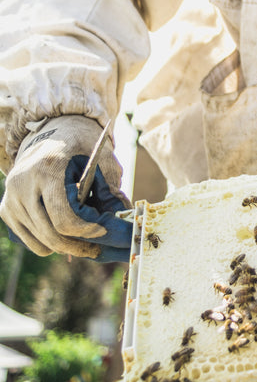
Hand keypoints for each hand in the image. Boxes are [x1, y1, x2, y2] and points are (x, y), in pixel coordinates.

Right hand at [0, 115, 132, 260]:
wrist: (51, 133)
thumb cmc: (80, 145)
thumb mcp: (101, 156)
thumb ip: (111, 184)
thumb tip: (121, 215)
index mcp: (48, 168)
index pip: (63, 217)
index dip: (85, 231)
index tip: (103, 232)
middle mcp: (23, 183)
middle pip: (50, 234)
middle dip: (77, 245)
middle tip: (96, 248)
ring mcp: (11, 198)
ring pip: (40, 241)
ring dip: (64, 247)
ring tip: (83, 241)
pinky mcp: (6, 209)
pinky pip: (29, 240)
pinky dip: (48, 243)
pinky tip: (63, 234)